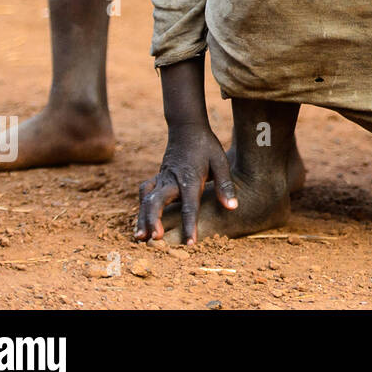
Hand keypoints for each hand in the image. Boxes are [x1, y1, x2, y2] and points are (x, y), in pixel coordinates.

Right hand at [134, 123, 235, 244]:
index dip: (189, 226)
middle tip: (154, 239)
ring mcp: (161, 179)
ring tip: (139, 237)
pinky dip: (140, 208)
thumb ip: (226, 185)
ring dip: (142, 218)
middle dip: (154, 221)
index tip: (190, 244)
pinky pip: (144, 193)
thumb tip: (232, 208)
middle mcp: (172, 180)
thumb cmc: (206, 146)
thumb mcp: (221, 162)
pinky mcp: (156, 178)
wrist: (186, 128)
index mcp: (190, 179)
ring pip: (146, 199)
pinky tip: (140, 222)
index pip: (189, 206)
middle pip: (158, 202)